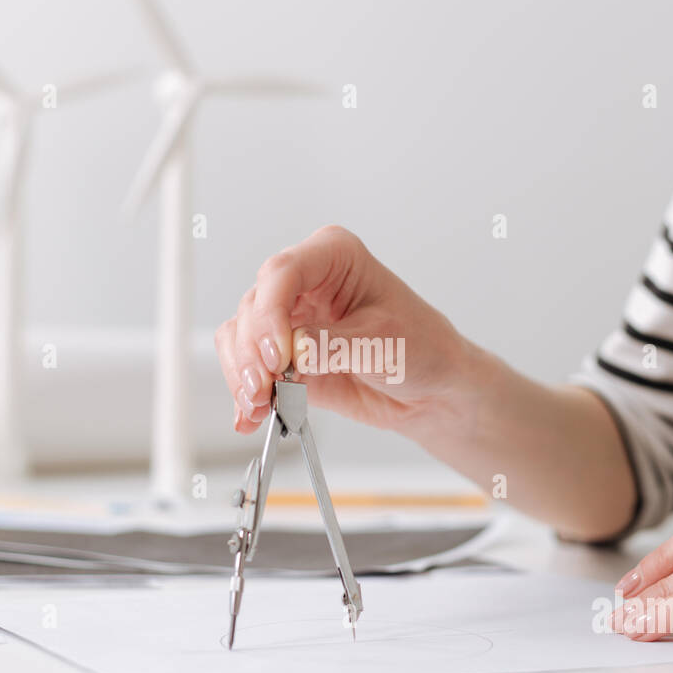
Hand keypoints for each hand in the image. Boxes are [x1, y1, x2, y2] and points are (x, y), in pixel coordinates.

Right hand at [215, 225, 472, 434]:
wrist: (431, 391)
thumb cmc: (422, 349)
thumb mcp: (381, 343)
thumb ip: (331, 345)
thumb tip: (292, 351)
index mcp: (334, 257)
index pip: (283, 272)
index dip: (271, 313)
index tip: (279, 355)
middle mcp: (305, 282)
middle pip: (253, 306)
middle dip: (253, 351)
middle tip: (265, 387)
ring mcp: (289, 319)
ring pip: (240, 336)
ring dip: (244, 374)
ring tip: (261, 404)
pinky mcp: (283, 356)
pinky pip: (247, 367)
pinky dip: (244, 392)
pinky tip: (251, 415)